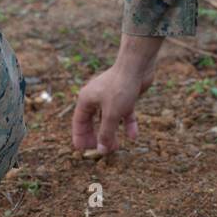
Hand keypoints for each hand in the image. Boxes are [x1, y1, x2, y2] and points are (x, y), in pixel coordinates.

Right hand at [72, 35, 162, 153]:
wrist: (137, 66)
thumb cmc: (120, 87)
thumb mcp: (111, 114)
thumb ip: (106, 133)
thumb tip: (100, 150)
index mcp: (86, 100)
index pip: (79, 122)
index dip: (80, 136)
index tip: (82, 150)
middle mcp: (96, 98)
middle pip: (93, 121)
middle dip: (97, 136)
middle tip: (101, 150)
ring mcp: (111, 97)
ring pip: (109, 119)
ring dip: (112, 133)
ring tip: (116, 147)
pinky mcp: (125, 97)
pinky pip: (124, 114)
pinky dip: (127, 124)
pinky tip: (133, 136)